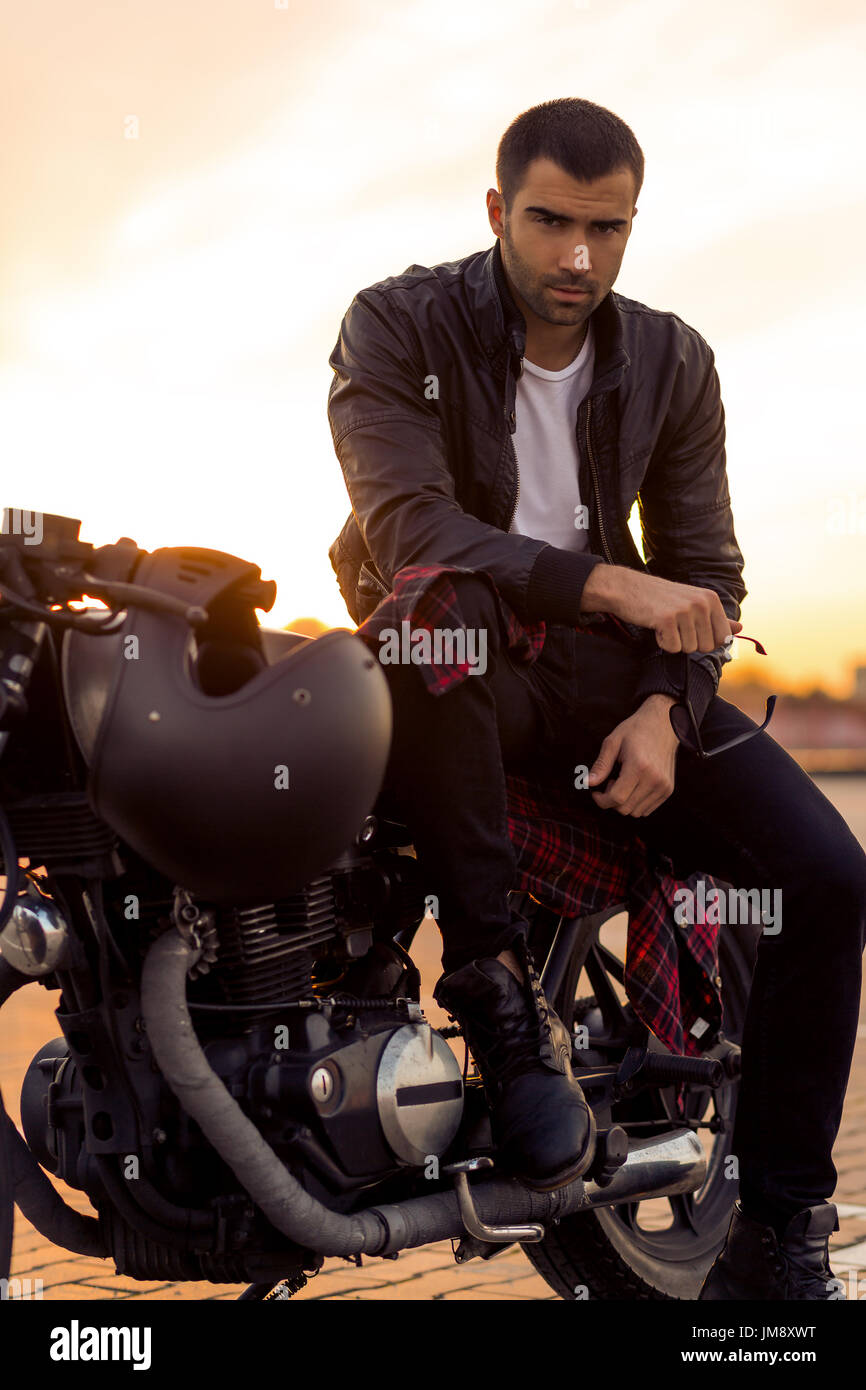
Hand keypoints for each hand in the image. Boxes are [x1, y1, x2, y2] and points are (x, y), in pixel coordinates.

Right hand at [580, 565, 740, 653]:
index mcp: (711, 598)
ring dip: (674, 642)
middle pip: (706, 647)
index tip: (689, 627)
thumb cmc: (660, 598)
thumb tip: (740, 629)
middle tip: (674, 624)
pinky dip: (662, 642)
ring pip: (689, 649)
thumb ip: (717, 618)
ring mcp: (685, 611)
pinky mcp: (667, 619)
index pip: (723, 638)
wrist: (627, 588)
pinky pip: (672, 648)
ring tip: (663, 623)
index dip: (704, 640)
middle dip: (688, 642)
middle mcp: (702, 603)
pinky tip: (655, 625)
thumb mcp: (692, 603)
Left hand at [586, 694, 679, 816]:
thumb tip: (587, 783)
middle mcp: (654, 779)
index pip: (617, 798)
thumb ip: (601, 765)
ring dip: (625, 802)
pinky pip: (647, 809)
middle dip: (611, 800)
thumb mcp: (613, 742)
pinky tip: (634, 786)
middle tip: (611, 781)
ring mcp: (663, 786)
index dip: (601, 800)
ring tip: (624, 782)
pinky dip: (636, 803)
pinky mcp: (667, 790)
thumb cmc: (636, 730)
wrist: (663, 724)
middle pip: (625, 808)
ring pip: (636, 812)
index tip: (595, 793)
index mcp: (639, 766)